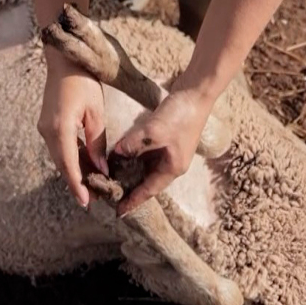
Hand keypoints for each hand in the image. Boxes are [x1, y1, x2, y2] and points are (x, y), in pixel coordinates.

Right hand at [38, 55, 108, 207]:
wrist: (64, 61)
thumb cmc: (83, 82)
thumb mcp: (96, 113)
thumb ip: (97, 143)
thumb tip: (101, 168)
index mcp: (60, 129)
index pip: (69, 165)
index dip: (77, 185)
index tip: (86, 202)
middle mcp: (48, 132)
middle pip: (62, 165)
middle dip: (76, 182)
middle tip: (93, 199)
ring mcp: (44, 129)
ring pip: (60, 158)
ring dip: (74, 171)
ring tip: (92, 184)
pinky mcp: (46, 125)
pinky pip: (59, 148)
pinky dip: (70, 158)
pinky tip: (84, 165)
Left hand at [111, 85, 214, 215]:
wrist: (196, 92)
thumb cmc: (180, 115)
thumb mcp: (154, 131)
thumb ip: (133, 145)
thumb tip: (116, 154)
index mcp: (172, 168)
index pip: (148, 190)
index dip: (133, 201)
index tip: (118, 212)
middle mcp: (172, 163)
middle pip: (147, 181)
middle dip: (129, 187)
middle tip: (109, 193)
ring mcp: (170, 150)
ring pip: (145, 167)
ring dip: (130, 171)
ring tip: (111, 177)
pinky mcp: (167, 138)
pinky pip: (147, 153)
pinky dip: (134, 156)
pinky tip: (120, 155)